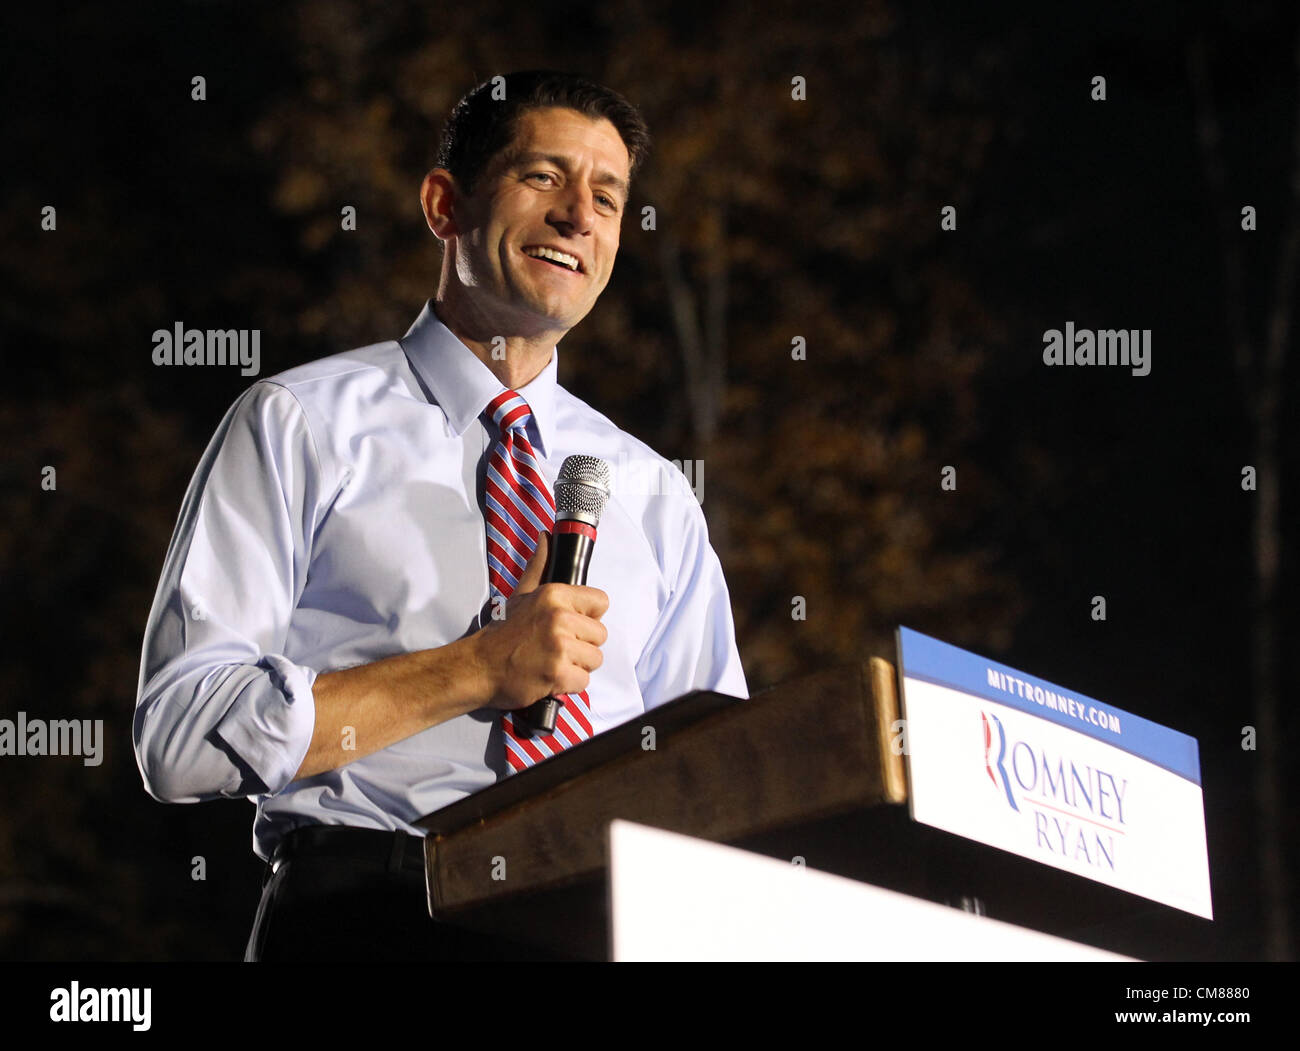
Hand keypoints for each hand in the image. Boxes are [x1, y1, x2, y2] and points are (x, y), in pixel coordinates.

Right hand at [470, 531, 608, 710]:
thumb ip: (539, 565)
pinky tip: (549, 676)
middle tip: (556, 647)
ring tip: (552, 661)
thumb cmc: (502, 632)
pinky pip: (583, 681)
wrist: (478, 666)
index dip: (588, 616)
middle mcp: (560, 618)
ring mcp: (559, 647)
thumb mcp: (522, 593)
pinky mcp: (557, 674)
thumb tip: (546, 535)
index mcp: (555, 595)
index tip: (571, 624)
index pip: (601, 602)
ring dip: (577, 665)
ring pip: (595, 659)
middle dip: (582, 644)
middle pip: (600, 634)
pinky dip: (568, 684)